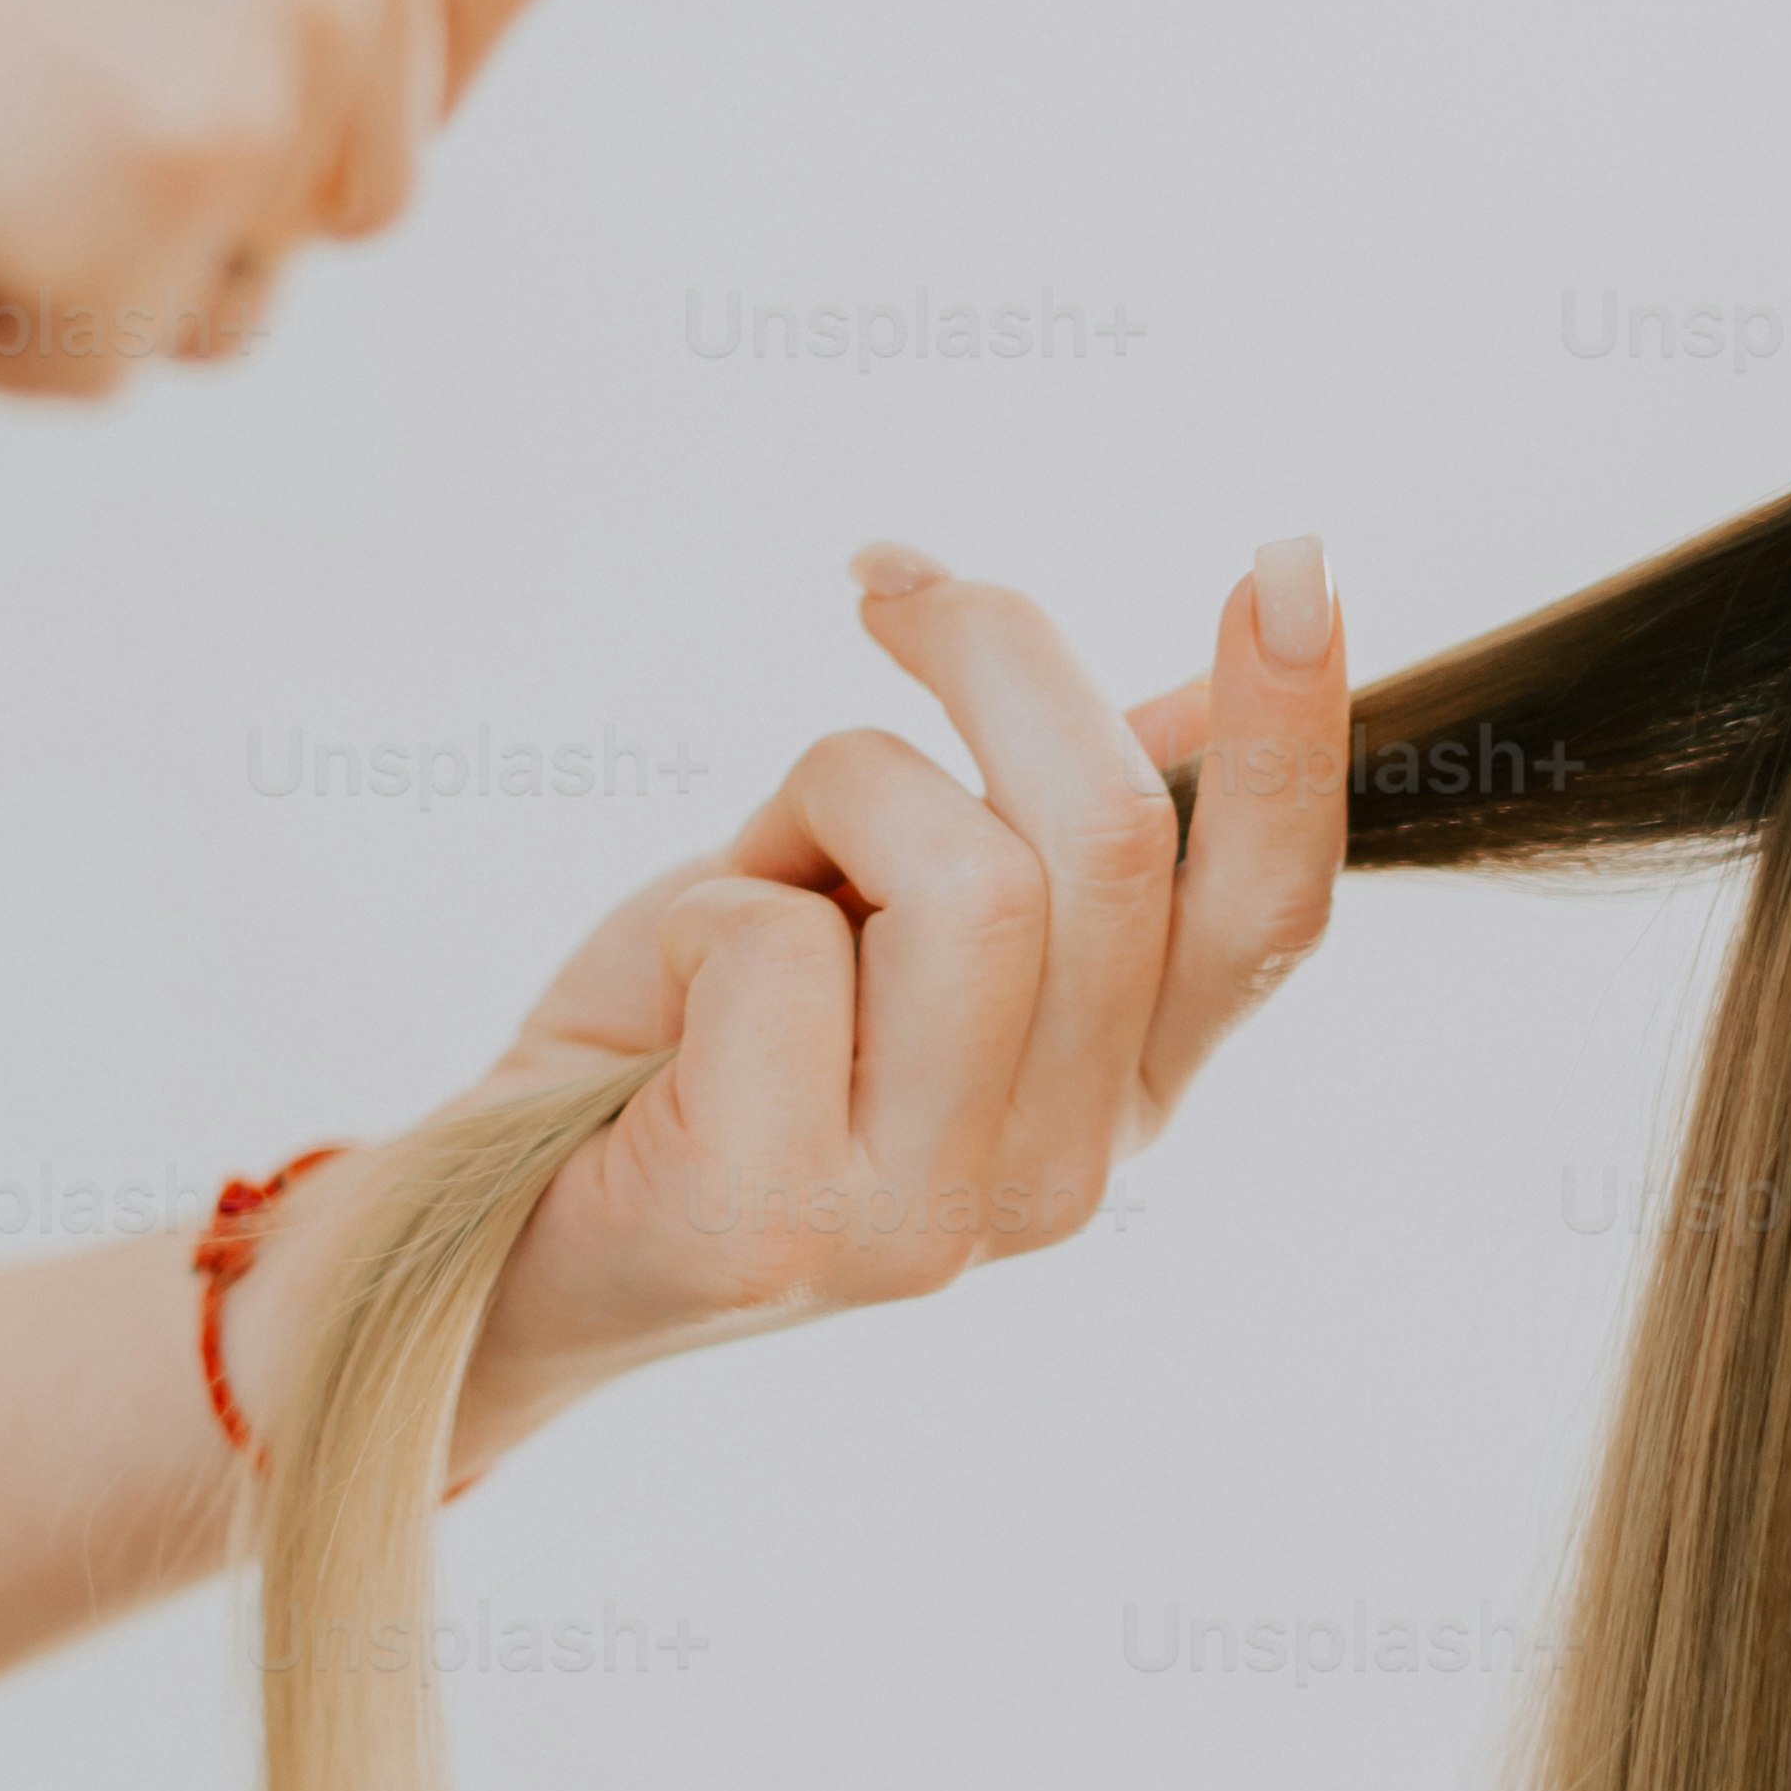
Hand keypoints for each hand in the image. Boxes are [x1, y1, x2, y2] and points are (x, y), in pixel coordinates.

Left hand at [228, 540, 1352, 1484]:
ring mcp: (927, 1225)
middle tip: (889, 584)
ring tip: (763, 867)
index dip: (1293, 742)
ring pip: (969, 880)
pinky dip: (709, 907)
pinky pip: (780, 950)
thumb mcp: (889, 912)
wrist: (495, 1231)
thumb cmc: (703, 1039)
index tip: (1295, 559)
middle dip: (996, 656)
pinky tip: (671, 1005)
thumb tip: (1196, 698)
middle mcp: (1061, 1182)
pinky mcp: (775, 1225)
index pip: (1266, 920)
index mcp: (1120, 1097)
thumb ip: (1037, 831)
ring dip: (835, 792)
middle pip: (1103, 846)